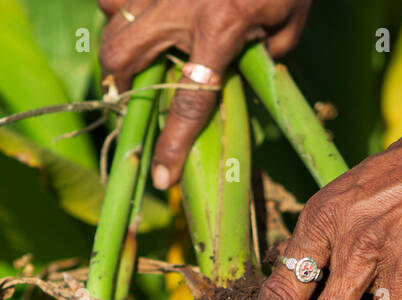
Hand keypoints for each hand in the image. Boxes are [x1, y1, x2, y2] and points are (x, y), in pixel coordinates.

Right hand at [98, 0, 311, 189]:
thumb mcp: (289, 20)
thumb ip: (265, 55)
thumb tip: (239, 75)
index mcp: (220, 28)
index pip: (190, 101)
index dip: (173, 145)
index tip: (160, 179)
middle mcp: (179, 6)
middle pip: (121, 61)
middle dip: (120, 87)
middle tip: (134, 99)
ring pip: (111, 19)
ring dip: (120, 40)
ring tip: (143, 49)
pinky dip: (124, 4)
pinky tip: (149, 10)